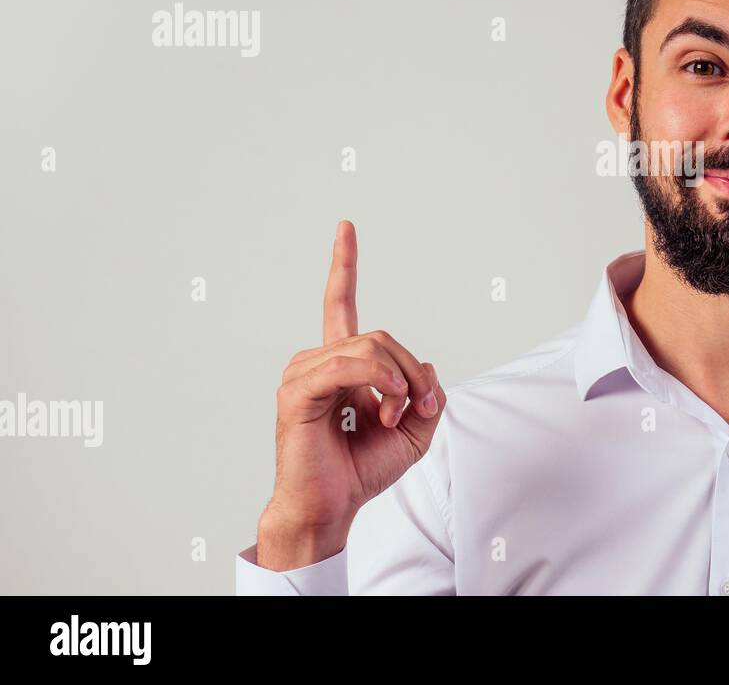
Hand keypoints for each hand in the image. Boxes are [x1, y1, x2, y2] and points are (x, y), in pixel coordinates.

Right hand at [256, 220, 445, 569]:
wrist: (332, 507)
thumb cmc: (362, 468)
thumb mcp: (415, 429)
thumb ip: (426, 392)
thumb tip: (423, 368)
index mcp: (340, 363)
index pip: (340, 303)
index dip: (343, 265)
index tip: (346, 227)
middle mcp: (316, 360)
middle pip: (381, 336)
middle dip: (411, 371)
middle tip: (418, 408)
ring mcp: (302, 374)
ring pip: (371, 347)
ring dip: (398, 382)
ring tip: (393, 417)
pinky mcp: (296, 393)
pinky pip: (348, 365)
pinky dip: (378, 382)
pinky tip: (382, 409)